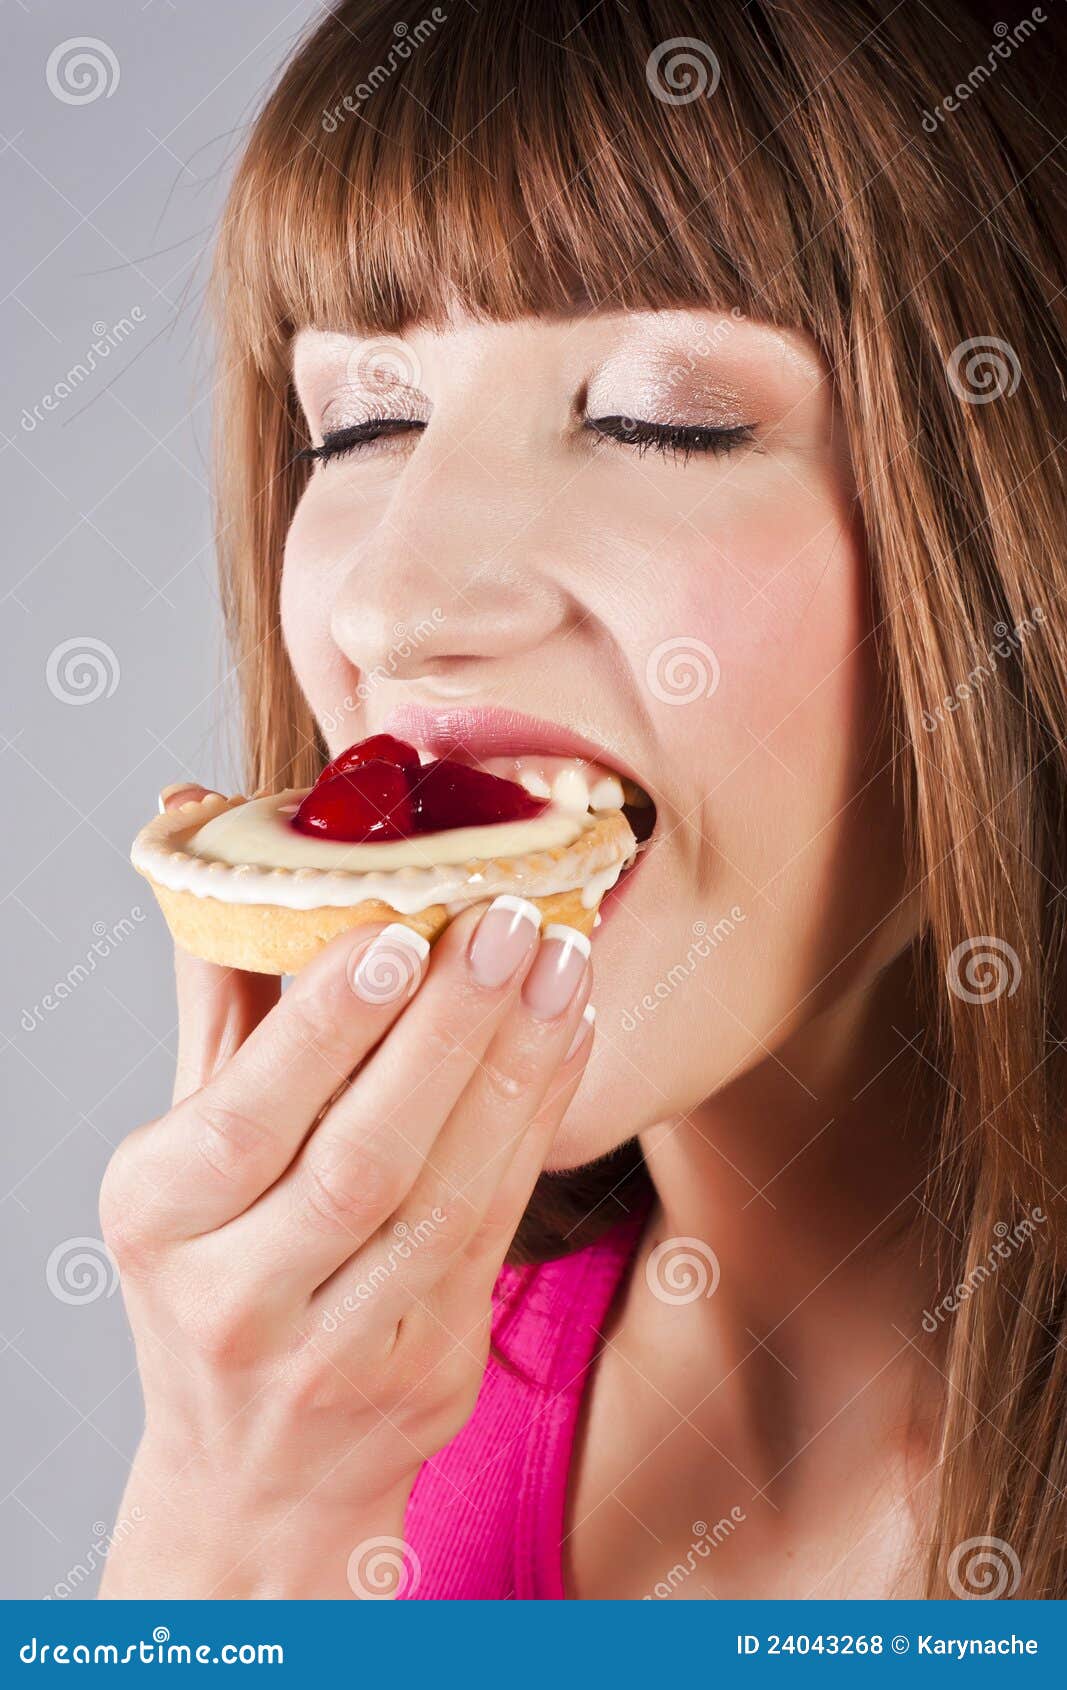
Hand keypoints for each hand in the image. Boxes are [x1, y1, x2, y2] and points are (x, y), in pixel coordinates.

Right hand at [98, 787, 593, 1597]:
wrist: (253, 1475)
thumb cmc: (210, 1268)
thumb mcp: (183, 1144)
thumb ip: (217, 989)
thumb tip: (205, 815)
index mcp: (159, 1222)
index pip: (249, 1117)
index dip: (327, 1025)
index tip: (401, 929)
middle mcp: (239, 1298)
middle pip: (362, 1158)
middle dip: (448, 1032)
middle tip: (510, 919)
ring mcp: (339, 1351)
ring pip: (446, 1199)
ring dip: (516, 1071)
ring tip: (560, 962)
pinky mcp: (428, 1374)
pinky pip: (495, 1233)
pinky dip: (537, 1128)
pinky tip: (566, 1037)